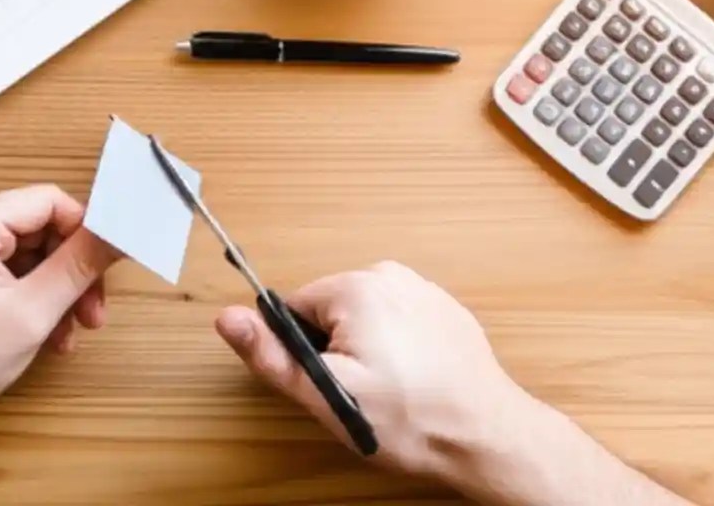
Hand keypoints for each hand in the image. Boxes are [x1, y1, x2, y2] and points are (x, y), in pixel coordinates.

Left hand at [0, 185, 120, 431]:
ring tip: (69, 333)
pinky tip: (46, 331)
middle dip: (71, 270)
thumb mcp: (33, 314)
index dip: (86, 233)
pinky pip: (5, 266)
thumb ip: (80, 266)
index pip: (48, 202)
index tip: (109, 267)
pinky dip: (30, 294)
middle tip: (92, 313)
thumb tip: (119, 232)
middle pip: (38, 227)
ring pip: (26, 250)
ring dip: (54, 288)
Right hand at [215, 262, 523, 479]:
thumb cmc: (411, 420)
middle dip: (335, 348)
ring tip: (392, 389)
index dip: (303, 351)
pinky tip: (414, 380)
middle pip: (329, 310)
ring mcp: (422, 290)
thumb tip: (227, 318)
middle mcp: (390, 275)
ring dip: (367, 348)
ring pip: (364, 317)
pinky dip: (398, 347)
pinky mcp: (444, 309)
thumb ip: (272, 355)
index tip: (331, 380)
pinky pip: (398, 322)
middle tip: (362, 390)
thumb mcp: (328, 394)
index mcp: (356, 288)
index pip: (293, 308)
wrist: (486, 437)